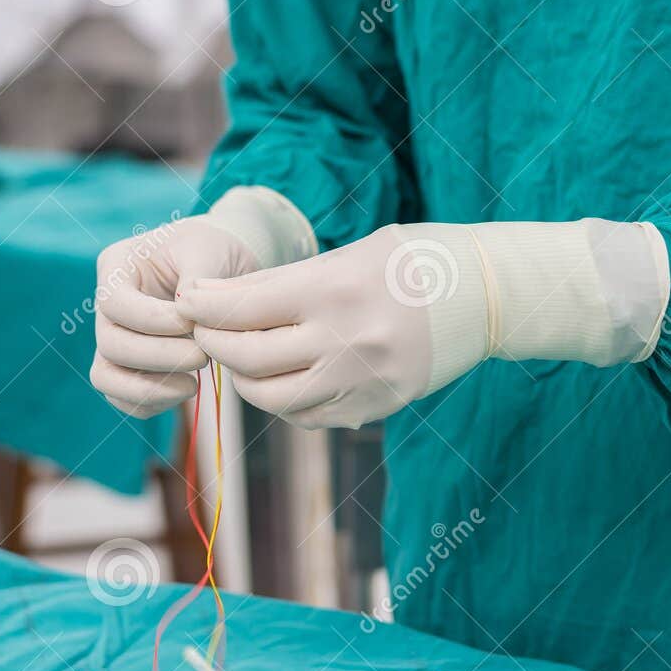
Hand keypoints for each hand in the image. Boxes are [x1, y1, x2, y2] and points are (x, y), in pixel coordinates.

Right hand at [89, 216, 261, 417]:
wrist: (222, 264)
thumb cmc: (213, 248)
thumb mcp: (208, 249)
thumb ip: (196, 282)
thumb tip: (185, 316)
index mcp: (117, 266)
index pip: (114, 304)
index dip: (152, 321)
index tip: (194, 324)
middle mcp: (107, 306)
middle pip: (110, 343)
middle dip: (159, 356)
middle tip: (203, 357)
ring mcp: (115, 338)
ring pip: (107, 377)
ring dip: (149, 388)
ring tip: (193, 384)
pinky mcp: (130, 367)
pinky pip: (124, 398)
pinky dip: (151, 403)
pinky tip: (187, 390)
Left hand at [177, 225, 452, 428]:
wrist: (486, 295)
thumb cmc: (412, 260)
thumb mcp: (349, 255)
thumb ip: (289, 283)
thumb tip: (223, 303)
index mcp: (334, 290)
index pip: (242, 307)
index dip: (203, 307)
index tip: (185, 301)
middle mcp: (345, 340)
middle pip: (249, 358)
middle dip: (215, 345)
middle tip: (203, 332)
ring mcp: (362, 381)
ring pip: (274, 399)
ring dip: (245, 380)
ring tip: (240, 358)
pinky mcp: (375, 406)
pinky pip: (310, 416)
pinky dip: (285, 400)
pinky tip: (283, 377)